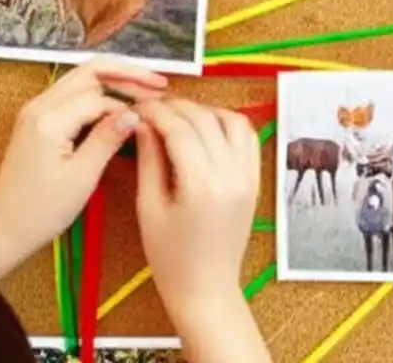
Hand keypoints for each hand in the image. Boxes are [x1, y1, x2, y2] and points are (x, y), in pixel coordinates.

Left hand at [0, 56, 167, 279]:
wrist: (3, 230)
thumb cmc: (39, 211)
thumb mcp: (81, 177)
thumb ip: (108, 139)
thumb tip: (134, 114)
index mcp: (48, 120)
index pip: (100, 97)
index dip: (130, 103)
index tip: (153, 113)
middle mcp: (38, 108)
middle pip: (89, 72)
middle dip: (126, 73)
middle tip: (158, 82)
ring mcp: (36, 112)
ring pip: (81, 79)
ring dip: (114, 80)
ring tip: (144, 88)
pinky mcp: (38, 121)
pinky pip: (72, 95)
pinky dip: (99, 93)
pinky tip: (118, 104)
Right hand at [133, 99, 269, 362]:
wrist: (206, 285)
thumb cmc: (170, 257)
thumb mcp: (149, 208)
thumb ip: (149, 161)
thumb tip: (144, 123)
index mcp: (202, 186)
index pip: (180, 129)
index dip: (156, 112)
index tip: (137, 107)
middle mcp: (232, 176)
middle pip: (206, 120)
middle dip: (176, 107)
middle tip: (152, 109)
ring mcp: (248, 176)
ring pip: (232, 121)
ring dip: (205, 111)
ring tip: (178, 117)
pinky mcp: (255, 180)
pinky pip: (248, 138)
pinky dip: (228, 124)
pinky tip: (206, 128)